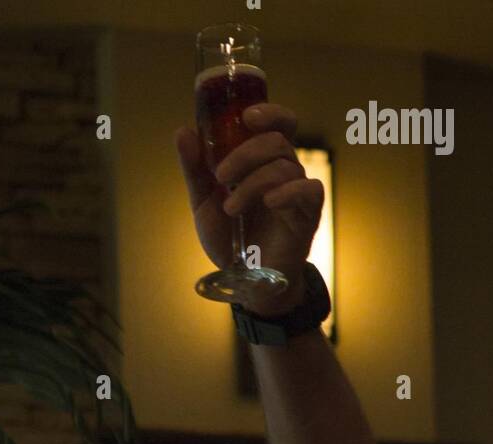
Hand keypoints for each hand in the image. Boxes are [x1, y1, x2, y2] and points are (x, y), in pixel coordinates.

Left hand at [175, 103, 323, 315]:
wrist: (244, 282)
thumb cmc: (229, 240)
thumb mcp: (203, 204)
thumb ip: (195, 170)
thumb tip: (183, 131)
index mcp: (261, 162)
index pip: (277, 123)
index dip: (268, 112)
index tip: (246, 116)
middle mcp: (283, 172)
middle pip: (277, 140)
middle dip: (246, 152)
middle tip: (221, 175)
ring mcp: (296, 192)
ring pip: (284, 166)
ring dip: (252, 184)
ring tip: (230, 209)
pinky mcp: (307, 215)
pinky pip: (308, 190)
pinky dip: (287, 192)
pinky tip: (268, 203)